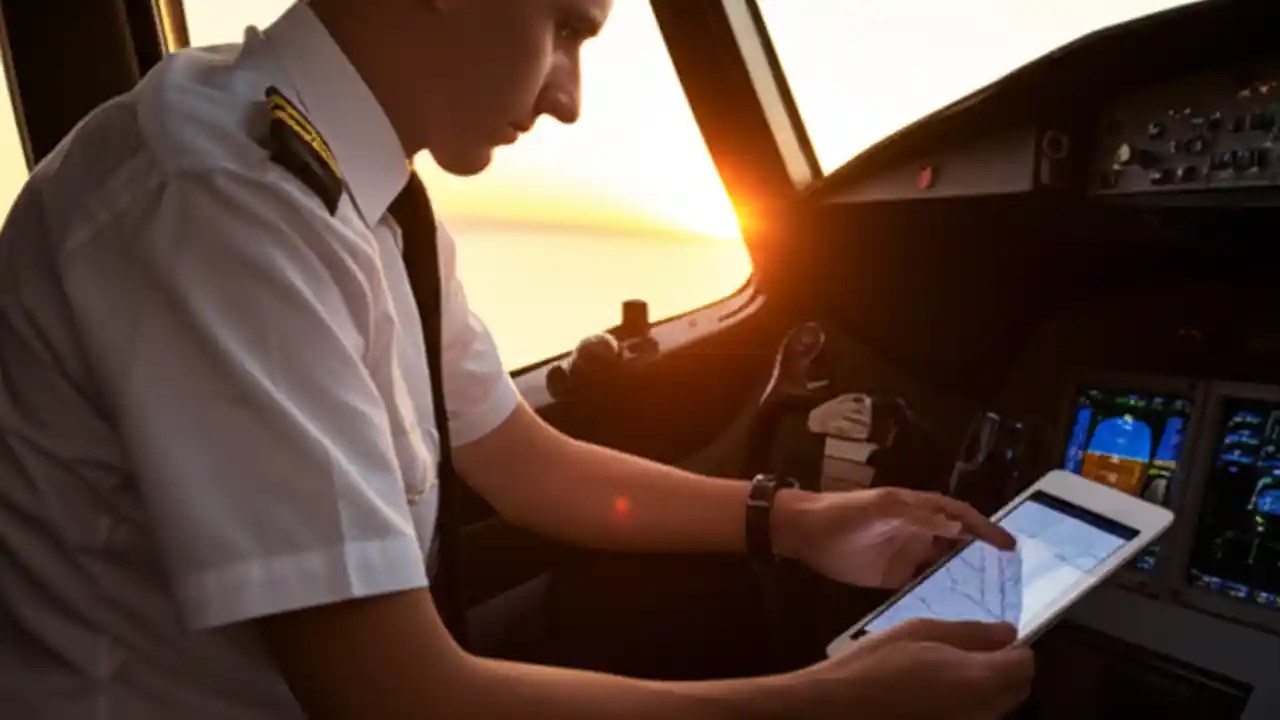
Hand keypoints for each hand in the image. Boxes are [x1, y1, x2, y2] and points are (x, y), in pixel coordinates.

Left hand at [774, 487, 1015, 588]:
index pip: (962, 517)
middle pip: (960, 543)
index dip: (986, 529)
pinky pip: (925, 586)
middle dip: (984, 556)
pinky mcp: (895, 578)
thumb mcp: (882, 508)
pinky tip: (958, 612)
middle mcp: (920, 532)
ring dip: (967, 578)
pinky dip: (942, 595)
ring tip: (993, 599)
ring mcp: (908, 556)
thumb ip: (920, 516)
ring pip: (946, 566)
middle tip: (1011, 579)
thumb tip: (959, 526)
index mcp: (920, 510)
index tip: (1010, 546)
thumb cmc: (844, 514)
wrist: (806, 533)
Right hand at [795, 619, 1033, 719]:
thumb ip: (972, 632)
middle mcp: (984, 711)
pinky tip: (937, 689)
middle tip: (974, 649)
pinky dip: (970, 701)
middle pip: (1018, 689)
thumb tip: (1009, 632)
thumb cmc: (878, 663)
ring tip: (951, 668)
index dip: (1015, 646)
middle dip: (1008, 667)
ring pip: (999, 706)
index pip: (1026, 663)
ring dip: (990, 686)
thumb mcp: (921, 632)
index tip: (992, 636)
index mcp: (981, 679)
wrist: (842, 708)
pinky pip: (976, 716)